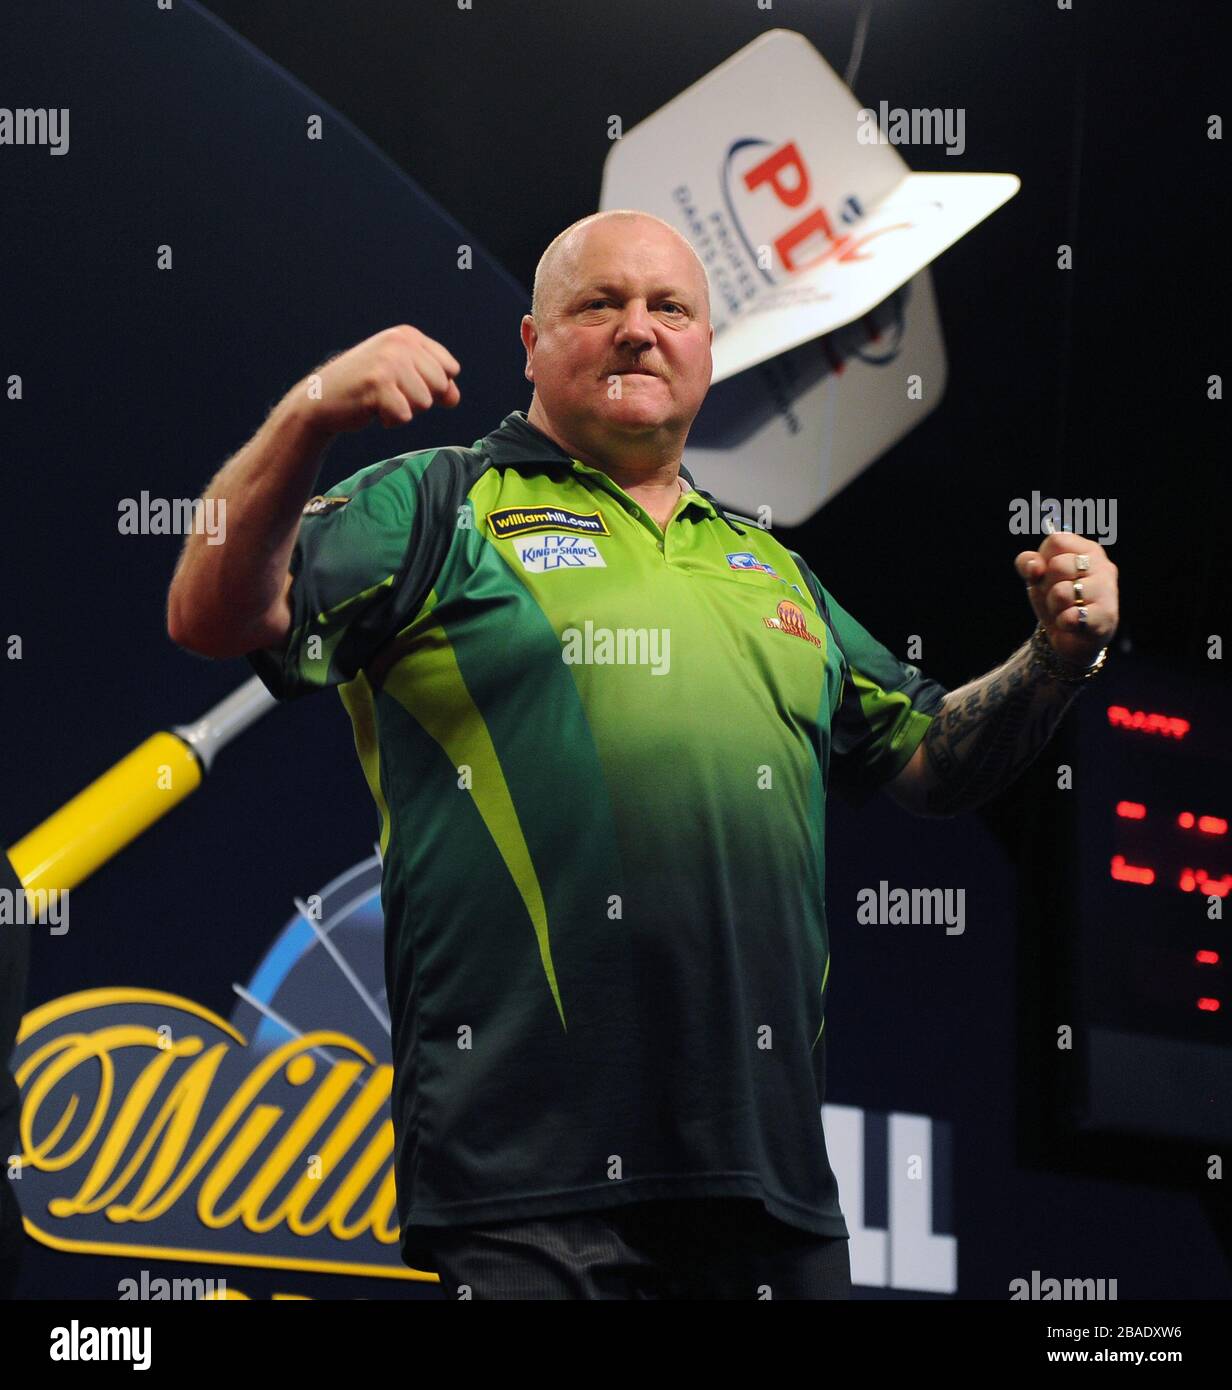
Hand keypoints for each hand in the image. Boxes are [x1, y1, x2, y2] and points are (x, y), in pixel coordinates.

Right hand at [287, 324, 461, 437]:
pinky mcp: (377, 383)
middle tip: (391, 393)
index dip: (434, 386)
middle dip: (420, 399)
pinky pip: (405, 415)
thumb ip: (434, 383)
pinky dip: (391, 420)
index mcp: (408, 336)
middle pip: (440, 386)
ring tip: (380, 400)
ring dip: (404, 410)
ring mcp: (388, 361)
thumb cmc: (365, 388)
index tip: (408, 384)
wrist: (322, 398)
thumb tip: (454, 397)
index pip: (450, 368)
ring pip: (425, 402)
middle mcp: (400, 343)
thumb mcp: (403, 377)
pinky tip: (373, 409)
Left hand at [1014, 532, 1118, 666]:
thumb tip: (1034, 566)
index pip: (1056, 541)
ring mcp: (1106, 590)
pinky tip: (1072, 624)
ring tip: (1066, 610)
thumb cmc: (1057, 599)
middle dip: (1048, 586)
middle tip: (1058, 596)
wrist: (1071, 636)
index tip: (1047, 574)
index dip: (1043, 561)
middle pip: (1058, 565)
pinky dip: (1063, 622)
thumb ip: (1028, 564)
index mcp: (1087, 550)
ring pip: (1062, 592)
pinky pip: (1071, 617)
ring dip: (1055, 606)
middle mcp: (1102, 565)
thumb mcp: (1037, 577)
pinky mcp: (1106, 616)